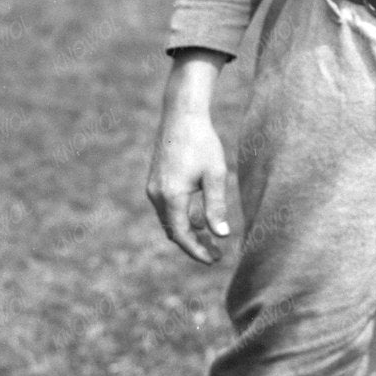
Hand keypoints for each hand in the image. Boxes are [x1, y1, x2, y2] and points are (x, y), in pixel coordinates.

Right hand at [145, 52, 230, 265]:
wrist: (182, 115)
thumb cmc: (202, 142)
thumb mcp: (215, 175)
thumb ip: (216, 206)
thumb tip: (222, 235)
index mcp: (171, 196)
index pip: (182, 235)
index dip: (197, 251)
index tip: (214, 260)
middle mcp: (157, 195)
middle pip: (174, 231)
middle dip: (194, 244)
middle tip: (216, 254)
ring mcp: (153, 188)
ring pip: (170, 220)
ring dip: (188, 231)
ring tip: (211, 238)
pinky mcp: (156, 180)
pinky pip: (167, 208)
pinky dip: (182, 217)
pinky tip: (200, 218)